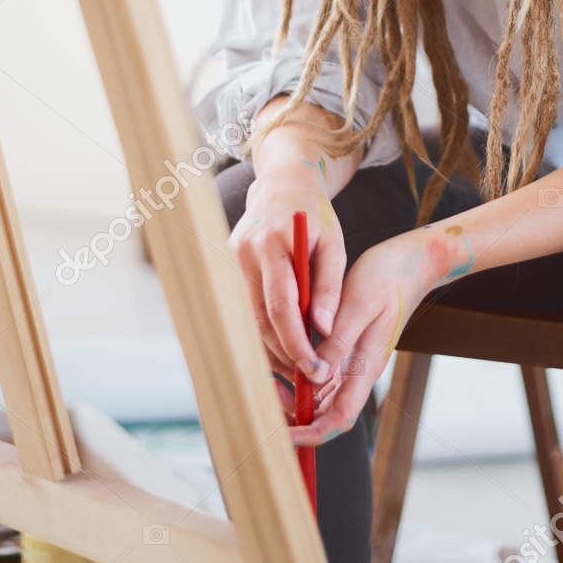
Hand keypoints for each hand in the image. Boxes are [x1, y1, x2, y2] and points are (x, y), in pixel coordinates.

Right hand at [228, 160, 344, 386]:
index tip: (315, 368)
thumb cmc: (315, 216)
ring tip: (298, 368)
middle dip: (284, 353)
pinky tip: (282, 347)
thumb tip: (322, 329)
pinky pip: (246, 308)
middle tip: (309, 377)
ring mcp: (231, 260)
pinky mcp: (228, 266)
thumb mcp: (334, 243)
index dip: (296, 342)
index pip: (281, 305)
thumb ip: (329, 285)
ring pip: (249, 318)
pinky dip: (264, 331)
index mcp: (274, 244)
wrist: (283, 184)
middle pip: (260, 318)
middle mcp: (245, 253)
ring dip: (272, 348)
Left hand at [287, 220, 473, 446]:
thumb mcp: (359, 303)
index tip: (282, 436)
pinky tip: (285, 363)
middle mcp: (361, 372)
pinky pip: (325, 378)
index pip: (339, 419)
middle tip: (265, 400)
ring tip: (269, 384)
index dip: (310, 434)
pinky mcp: (351, 351)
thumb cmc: (386, 278)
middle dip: (296, 420)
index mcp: (366, 366)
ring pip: (324, 400)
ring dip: (297, 401)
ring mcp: (357, 363)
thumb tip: (314, 374)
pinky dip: (302, 380)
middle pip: (328, 416)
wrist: (411, 263)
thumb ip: (338, 341)